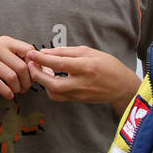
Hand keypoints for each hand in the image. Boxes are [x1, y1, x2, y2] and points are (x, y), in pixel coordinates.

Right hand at [0, 36, 35, 98]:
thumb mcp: (1, 53)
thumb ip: (19, 58)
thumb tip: (44, 70)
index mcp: (5, 41)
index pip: (29, 50)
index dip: (35, 65)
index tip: (34, 76)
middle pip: (22, 66)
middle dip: (27, 81)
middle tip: (25, 88)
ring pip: (11, 76)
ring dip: (17, 88)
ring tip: (16, 91)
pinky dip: (6, 92)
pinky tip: (9, 95)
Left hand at [25, 46, 141, 108]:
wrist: (122, 86)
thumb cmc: (108, 65)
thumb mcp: (89, 52)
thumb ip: (66, 52)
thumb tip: (46, 52)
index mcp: (86, 67)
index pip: (59, 63)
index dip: (42, 59)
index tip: (31, 53)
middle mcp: (82, 83)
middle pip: (53, 83)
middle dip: (37, 74)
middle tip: (30, 64)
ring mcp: (80, 94)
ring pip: (54, 92)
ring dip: (43, 82)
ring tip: (40, 70)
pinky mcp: (78, 100)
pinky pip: (58, 96)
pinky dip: (50, 88)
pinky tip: (50, 78)